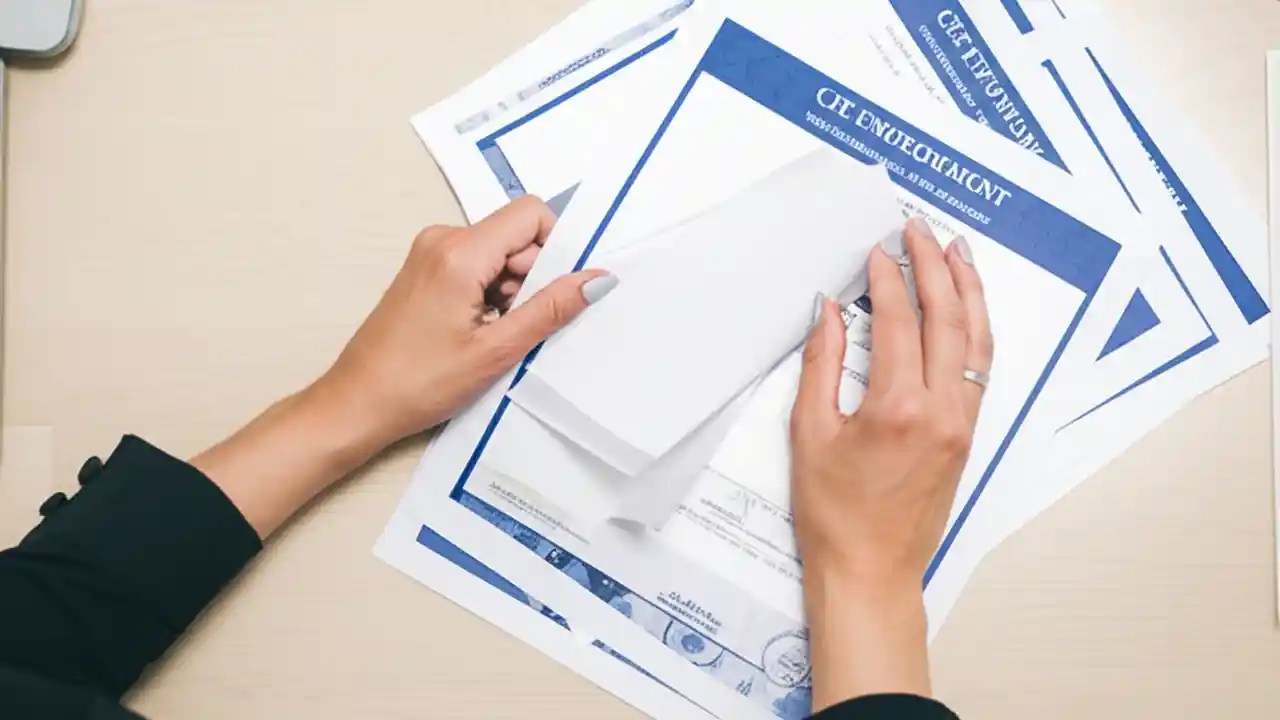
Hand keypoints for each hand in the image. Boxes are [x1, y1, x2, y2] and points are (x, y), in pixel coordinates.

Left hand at [194, 197, 613, 537]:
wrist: (358, 403)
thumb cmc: (418, 383)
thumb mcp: (496, 350)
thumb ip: (550, 309)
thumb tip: (597, 280)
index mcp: (460, 252)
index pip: (531, 215)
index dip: (556, 248)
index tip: (560, 290)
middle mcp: (443, 239)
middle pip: (517, 235)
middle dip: (534, 277)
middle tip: (524, 326)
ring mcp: (431, 253)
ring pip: (500, 254)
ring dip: (513, 290)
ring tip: (497, 336)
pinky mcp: (427, 269)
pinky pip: (478, 265)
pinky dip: (492, 294)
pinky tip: (482, 332)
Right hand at [789, 218, 991, 707]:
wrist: (870, 571)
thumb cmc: (833, 513)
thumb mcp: (809, 434)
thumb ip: (822, 365)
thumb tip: (829, 312)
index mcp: (898, 407)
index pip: (898, 321)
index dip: (887, 279)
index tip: (876, 251)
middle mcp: (941, 410)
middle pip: (947, 319)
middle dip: (934, 266)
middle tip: (919, 228)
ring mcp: (961, 423)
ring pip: (977, 340)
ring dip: (968, 290)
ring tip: (957, 251)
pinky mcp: (966, 436)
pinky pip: (980, 369)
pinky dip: (976, 329)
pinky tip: (967, 308)